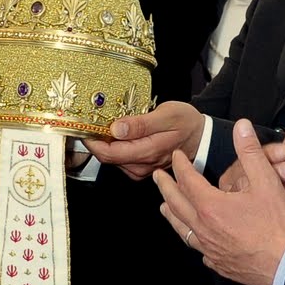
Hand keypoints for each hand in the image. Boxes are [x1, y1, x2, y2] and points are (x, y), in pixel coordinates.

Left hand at [84, 101, 206, 179]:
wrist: (201, 137)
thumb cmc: (186, 123)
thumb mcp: (167, 115)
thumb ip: (141, 124)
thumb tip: (116, 128)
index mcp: (147, 152)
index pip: (108, 152)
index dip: (92, 140)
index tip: (83, 125)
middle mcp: (141, 165)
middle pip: (107, 157)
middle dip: (95, 139)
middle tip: (90, 120)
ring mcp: (141, 168)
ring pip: (112, 158)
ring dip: (105, 142)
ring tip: (104, 123)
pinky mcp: (141, 167)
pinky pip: (120, 158)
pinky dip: (114, 146)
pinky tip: (117, 133)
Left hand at [154, 118, 284, 284]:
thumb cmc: (277, 227)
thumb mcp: (266, 182)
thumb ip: (250, 152)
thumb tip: (241, 127)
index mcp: (210, 206)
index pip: (187, 180)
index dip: (180, 165)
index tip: (176, 156)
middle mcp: (204, 229)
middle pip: (176, 204)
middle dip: (165, 187)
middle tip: (157, 177)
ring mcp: (210, 249)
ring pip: (183, 230)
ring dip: (172, 215)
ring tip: (165, 207)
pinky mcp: (220, 264)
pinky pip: (199, 249)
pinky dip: (193, 239)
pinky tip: (195, 238)